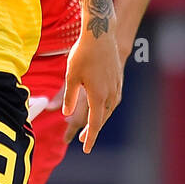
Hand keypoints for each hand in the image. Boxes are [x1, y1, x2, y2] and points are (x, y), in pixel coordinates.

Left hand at [62, 28, 121, 153]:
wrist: (101, 34)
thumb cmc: (83, 54)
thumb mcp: (71, 76)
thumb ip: (69, 97)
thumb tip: (66, 113)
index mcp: (98, 95)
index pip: (94, 123)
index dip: (90, 137)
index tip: (86, 149)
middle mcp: (110, 93)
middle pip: (102, 118)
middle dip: (93, 130)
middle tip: (83, 140)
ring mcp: (116, 86)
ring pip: (109, 109)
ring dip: (100, 119)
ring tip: (91, 126)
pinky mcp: (118, 78)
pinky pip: (113, 99)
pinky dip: (106, 108)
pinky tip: (101, 108)